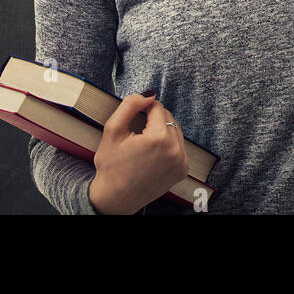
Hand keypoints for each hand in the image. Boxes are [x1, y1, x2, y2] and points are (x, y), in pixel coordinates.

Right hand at [88, 94, 188, 213]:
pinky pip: (178, 145)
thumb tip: (150, 94)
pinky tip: (152, 152)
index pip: (157, 106)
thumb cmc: (111, 166)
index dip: (142, 109)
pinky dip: (167, 143)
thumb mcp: (113, 130)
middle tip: (136, 132)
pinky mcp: (182, 170)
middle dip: (153, 119)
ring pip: (174, 129)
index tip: (132, 119)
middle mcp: (175, 150)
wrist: (115, 199)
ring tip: (143, 141)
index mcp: (159, 139)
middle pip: (168, 116)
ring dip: (161, 129)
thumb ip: (130, 105)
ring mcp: (181, 162)